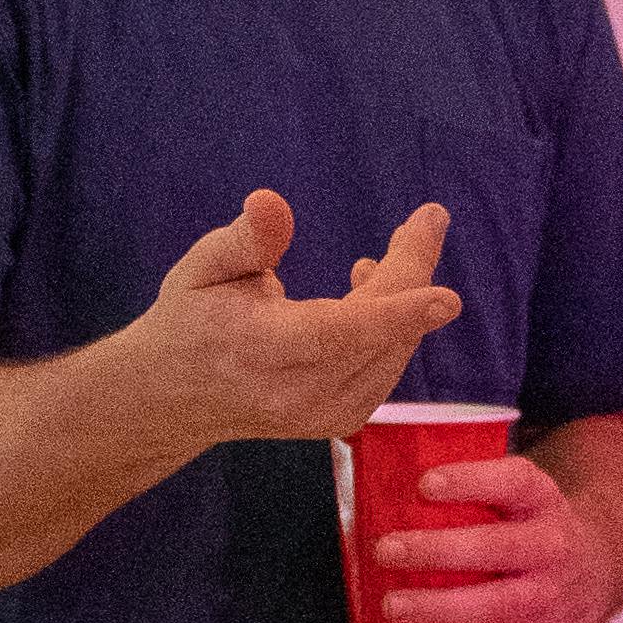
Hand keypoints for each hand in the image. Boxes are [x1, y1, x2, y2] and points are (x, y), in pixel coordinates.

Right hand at [139, 189, 458, 451]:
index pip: (337, 334)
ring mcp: (320, 415)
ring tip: (391, 250)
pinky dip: (394, 327)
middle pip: (377, 334)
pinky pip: (386, 368)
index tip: (448, 298)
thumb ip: (245, 239)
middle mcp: (295, 392)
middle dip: (412, 271)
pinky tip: (370, 291)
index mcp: (259, 349)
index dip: (395, 314)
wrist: (174, 397)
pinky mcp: (338, 422)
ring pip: (391, 352)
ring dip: (406, 296)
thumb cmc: (191, 318)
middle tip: (428, 219)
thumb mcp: (203, 268)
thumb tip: (271, 201)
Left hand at [377, 443, 616, 622]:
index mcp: (542, 501)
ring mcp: (548, 600)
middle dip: (438, 551)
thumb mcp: (516, 493)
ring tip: (391, 606)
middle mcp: (552, 548)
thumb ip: (462, 483)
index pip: (514, 482)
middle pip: (499, 548)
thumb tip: (366, 453)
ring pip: (496, 606)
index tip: (424, 484)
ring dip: (439, 609)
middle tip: (385, 550)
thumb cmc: (530, 527)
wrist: (597, 571)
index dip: (471, 481)